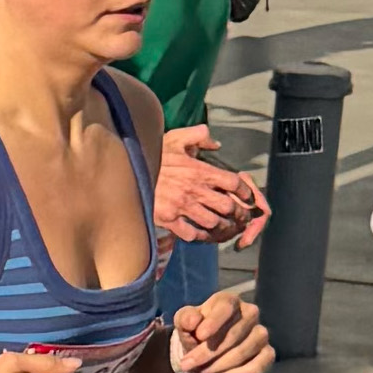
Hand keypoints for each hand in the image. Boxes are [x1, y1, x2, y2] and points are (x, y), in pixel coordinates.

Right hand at [154, 127, 267, 248]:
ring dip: (222, 226)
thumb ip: (198, 136)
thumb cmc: (151, 154)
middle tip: (241, 217)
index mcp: (200, 171)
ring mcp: (182, 207)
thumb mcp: (175, 138)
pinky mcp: (169, 219)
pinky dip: (200, 236)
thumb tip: (216, 144)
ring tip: (225, 228)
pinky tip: (201, 234)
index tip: (247, 197)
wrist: (125, 171)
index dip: (245, 191)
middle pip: (228, 206)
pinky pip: (192, 234)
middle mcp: (195, 190)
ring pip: (213, 222)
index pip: (233, 183)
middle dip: (238, 213)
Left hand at [169, 290, 272, 372]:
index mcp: (229, 301)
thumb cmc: (194, 329)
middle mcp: (250, 313)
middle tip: (187, 364)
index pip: (226, 308)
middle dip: (208, 353)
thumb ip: (185, 318)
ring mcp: (261, 333)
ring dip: (220, 365)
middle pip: (234, 334)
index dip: (214, 322)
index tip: (199, 336)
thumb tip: (193, 321)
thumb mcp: (183, 321)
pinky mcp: (267, 352)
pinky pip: (258, 366)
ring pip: (245, 351)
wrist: (204, 347)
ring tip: (202, 370)